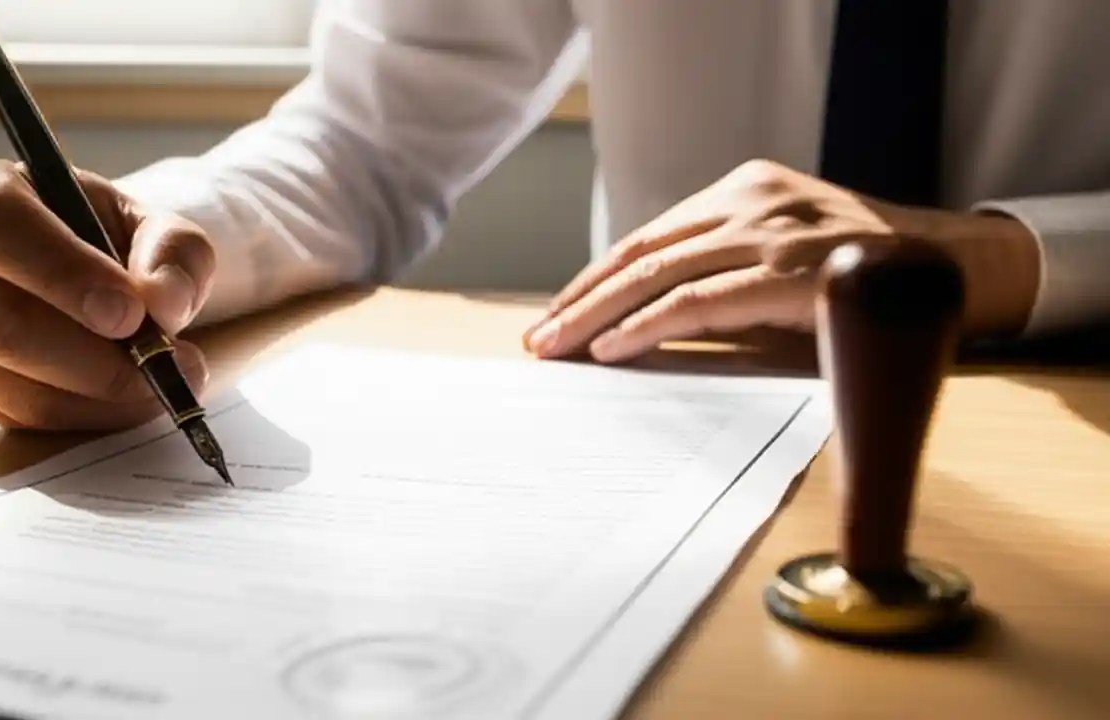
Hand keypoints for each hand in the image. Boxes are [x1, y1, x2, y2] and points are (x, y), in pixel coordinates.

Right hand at [0, 161, 215, 430]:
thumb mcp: (162, 231)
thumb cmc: (122, 246)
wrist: (101, 280)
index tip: (129, 316)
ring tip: (160, 383)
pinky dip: (84, 416)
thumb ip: (175, 256)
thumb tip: (163, 302)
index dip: (61, 274)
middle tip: (163, 367)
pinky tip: (126, 399)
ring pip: (10, 382)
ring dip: (97, 397)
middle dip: (92, 360)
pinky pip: (19, 415)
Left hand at [524, 159, 1038, 361]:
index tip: (557, 312)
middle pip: (641, 252)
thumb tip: (641, 321)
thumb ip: (724, 274)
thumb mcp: (783, 260)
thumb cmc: (859, 278)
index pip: (650, 237)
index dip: (595, 278)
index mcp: (747, 190)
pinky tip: (610, 347)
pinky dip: (646, 325)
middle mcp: (752, 201)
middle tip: (538, 337)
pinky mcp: (787, 271)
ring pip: (657, 273)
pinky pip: (697, 301)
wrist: (952, 274)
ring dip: (596, 315)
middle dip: (580, 298)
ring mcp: (770, 232)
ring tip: (556, 348)